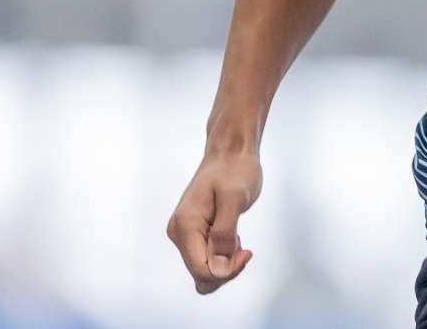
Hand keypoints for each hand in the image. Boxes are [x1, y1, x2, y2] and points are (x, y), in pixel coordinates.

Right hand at [167, 149, 260, 292]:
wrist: (230, 152)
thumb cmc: (235, 170)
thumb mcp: (235, 199)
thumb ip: (224, 235)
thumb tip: (217, 271)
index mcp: (185, 226)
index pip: (201, 271)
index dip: (227, 271)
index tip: (247, 252)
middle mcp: (179, 233)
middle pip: (201, 274)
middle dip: (226, 268)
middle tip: (245, 248)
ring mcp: (184, 233)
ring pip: (204, 269)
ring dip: (225, 261)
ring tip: (237, 237)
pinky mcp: (193, 233)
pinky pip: (206, 258)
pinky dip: (223, 255)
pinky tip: (233, 236)